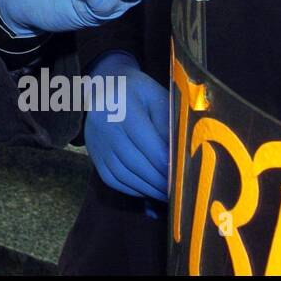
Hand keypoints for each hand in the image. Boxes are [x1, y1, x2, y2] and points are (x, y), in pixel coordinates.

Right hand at [84, 51, 169, 200]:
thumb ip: (168, 125)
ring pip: (123, 175)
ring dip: (147, 189)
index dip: (168, 165)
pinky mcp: (94, 155)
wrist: (104, 86)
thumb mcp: (157, 98)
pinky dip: (132, 189)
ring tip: (167, 194)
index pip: (149, 145)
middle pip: (135, 163)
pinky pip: (112, 179)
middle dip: (160, 182)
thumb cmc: (138, 92)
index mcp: (123, 109)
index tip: (186, 178)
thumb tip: (181, 156)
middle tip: (180, 192)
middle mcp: (105, 128)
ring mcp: (97, 143)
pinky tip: (148, 189)